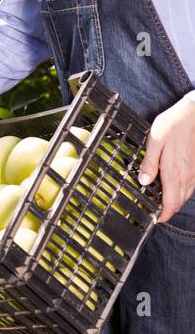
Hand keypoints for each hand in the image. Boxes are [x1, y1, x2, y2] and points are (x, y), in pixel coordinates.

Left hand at [138, 97, 194, 222]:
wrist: (193, 114)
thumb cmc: (173, 125)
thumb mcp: (154, 142)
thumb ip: (149, 163)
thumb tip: (143, 182)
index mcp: (174, 172)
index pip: (171, 202)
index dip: (164, 214)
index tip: (155, 220)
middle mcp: (187, 175)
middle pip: (179, 202)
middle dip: (167, 210)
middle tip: (154, 212)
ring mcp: (194, 172)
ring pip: (186, 195)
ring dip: (174, 201)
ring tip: (161, 202)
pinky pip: (190, 186)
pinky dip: (181, 191)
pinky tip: (173, 187)